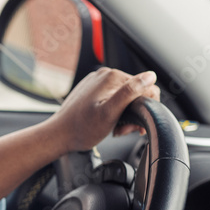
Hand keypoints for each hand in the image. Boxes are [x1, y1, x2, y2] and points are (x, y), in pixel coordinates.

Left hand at [44, 68, 159, 153]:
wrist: (59, 135)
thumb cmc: (82, 129)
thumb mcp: (110, 113)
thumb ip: (130, 93)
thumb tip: (151, 76)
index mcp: (112, 76)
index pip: (146, 87)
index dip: (145, 108)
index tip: (134, 125)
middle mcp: (105, 74)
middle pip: (136, 92)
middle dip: (134, 112)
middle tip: (122, 129)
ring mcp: (97, 82)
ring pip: (125, 96)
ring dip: (125, 113)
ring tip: (114, 127)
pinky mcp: (92, 90)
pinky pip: (112, 98)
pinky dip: (114, 111)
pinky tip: (107, 122)